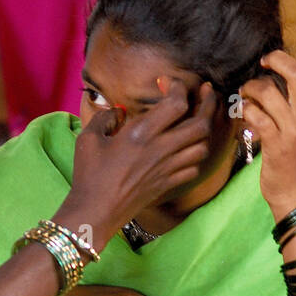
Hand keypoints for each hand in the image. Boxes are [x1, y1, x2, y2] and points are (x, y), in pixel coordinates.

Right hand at [55, 80, 217, 241]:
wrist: (95, 212)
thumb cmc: (89, 176)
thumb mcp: (88, 139)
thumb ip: (105, 118)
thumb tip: (118, 112)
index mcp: (141, 134)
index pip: (176, 103)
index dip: (178, 87)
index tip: (167, 82)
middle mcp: (160, 150)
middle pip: (200, 124)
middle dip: (208, 103)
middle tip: (206, 91)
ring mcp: (167, 169)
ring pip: (202, 146)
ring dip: (204, 130)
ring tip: (200, 118)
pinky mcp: (167, 184)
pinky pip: (194, 167)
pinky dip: (196, 155)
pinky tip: (189, 149)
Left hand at [240, 49, 295, 215]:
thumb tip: (285, 79)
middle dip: (277, 59)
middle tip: (264, 62)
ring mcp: (292, 130)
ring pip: (269, 92)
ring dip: (250, 88)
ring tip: (245, 94)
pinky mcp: (275, 144)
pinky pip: (256, 115)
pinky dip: (245, 110)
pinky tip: (243, 114)